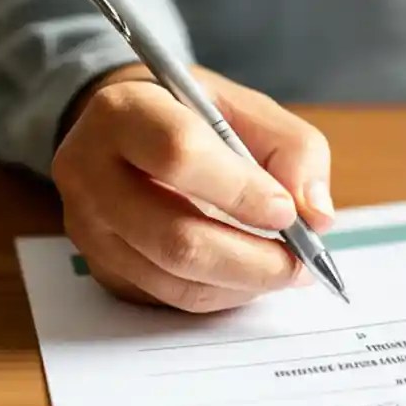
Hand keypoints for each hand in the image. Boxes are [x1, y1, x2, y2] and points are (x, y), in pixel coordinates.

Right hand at [52, 64, 334, 311]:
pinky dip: (221, 293)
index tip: (287, 212)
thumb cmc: (192, 116)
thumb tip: (317, 215)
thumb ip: (294, 151)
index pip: (179, 155)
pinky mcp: (101, 266)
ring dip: (243, 283)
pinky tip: (248, 276)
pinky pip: (169, 296)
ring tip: (284, 269)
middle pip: (174, 236)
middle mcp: (89, 171)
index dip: (240, 191)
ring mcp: (88, 227)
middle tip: (299, 263)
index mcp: (124, 112)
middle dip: (252, 259)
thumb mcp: (247, 108)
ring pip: (174, 276)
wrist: (128, 131)